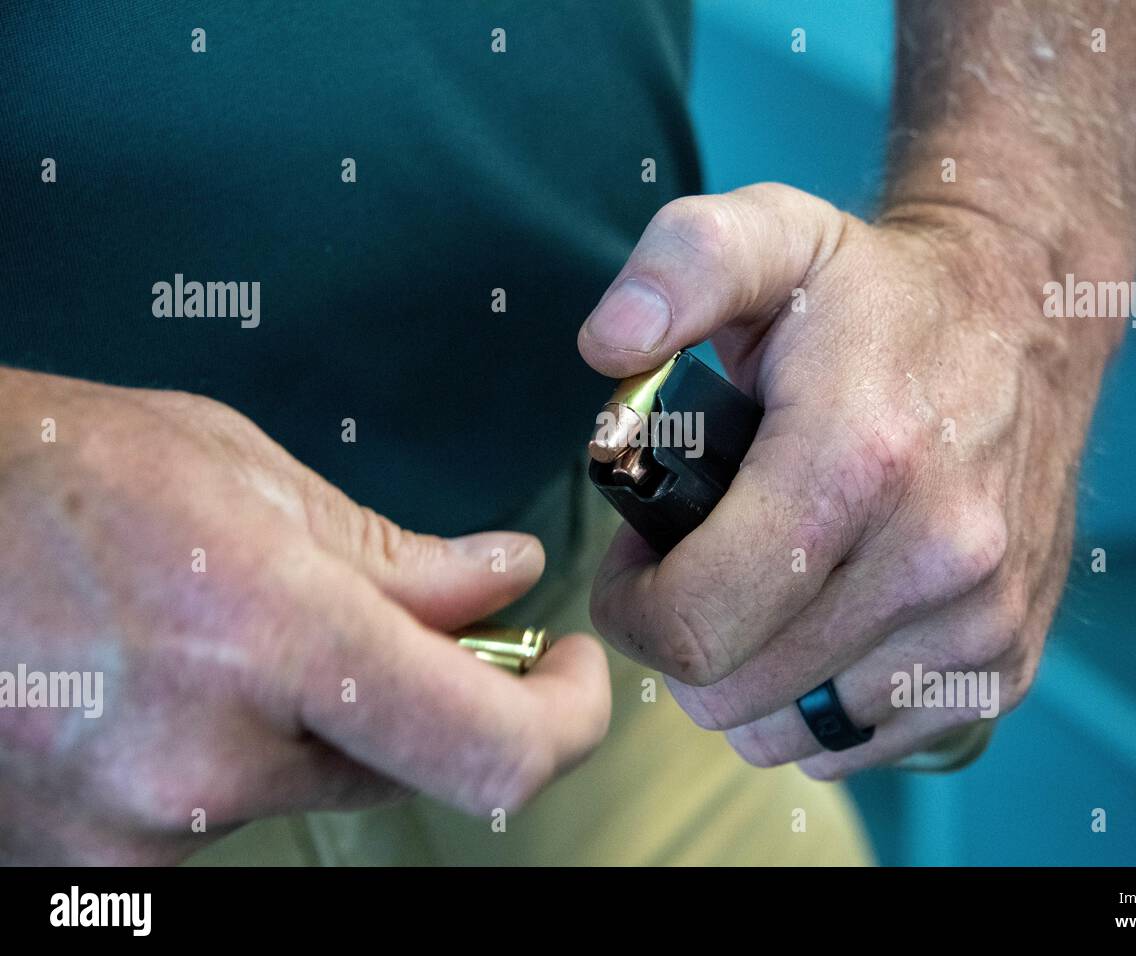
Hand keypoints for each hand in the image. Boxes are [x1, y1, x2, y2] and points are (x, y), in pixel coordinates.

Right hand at [0, 370, 609, 862]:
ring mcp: (142, 832)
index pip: (489, 748)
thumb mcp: (244, 477)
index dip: (566, 723)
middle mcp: (206, 761)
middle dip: (417, 697)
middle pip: (402, 764)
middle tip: (386, 622)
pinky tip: (175, 681)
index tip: (576, 677)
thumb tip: (502, 582)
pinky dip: (237, 753)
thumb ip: (392, 553)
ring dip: (312, 720)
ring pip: (311, 788)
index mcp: (268, 638)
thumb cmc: (53, 475)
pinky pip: (228, 813)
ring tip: (222, 631)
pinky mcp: (93, 870)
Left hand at [579, 183, 1118, 778]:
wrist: (1029, 316)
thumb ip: (676, 267)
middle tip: (692, 569)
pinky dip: (816, 705)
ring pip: (790, 735)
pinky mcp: (1002, 667)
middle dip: (680, 642)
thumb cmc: (874, 293)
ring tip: (756, 589)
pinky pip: (860, 744)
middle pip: (732, 693)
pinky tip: (818, 622)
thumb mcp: (770, 234)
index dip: (630, 608)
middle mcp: (935, 559)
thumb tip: (606, 342)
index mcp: (857, 462)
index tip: (636, 564)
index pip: (694, 624)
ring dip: (745, 678)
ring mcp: (979, 626)